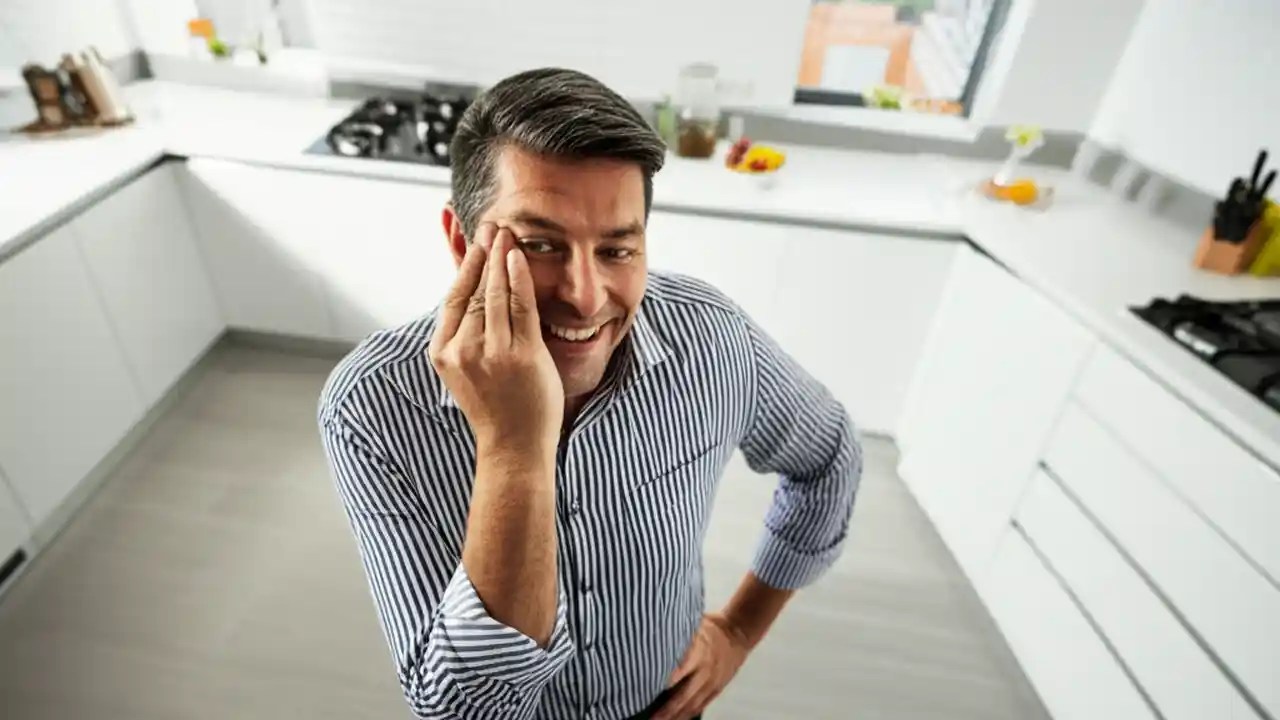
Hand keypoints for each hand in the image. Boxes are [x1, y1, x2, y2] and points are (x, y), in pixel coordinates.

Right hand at [428, 224, 562, 453]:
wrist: (514, 446)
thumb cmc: (495, 405)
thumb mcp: (468, 366)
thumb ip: (467, 328)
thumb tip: (465, 292)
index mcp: (443, 353)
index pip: (453, 296)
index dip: (464, 264)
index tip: (474, 239)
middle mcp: (463, 350)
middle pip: (473, 289)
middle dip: (483, 252)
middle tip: (492, 224)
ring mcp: (492, 353)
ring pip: (495, 293)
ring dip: (501, 257)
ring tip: (507, 233)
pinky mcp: (521, 355)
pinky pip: (520, 306)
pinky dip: (518, 278)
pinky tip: (518, 258)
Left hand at [655, 613, 750, 719]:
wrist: (737, 634)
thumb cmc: (711, 628)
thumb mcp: (693, 624)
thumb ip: (676, 635)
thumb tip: (651, 637)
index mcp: (699, 651)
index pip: (681, 668)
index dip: (667, 679)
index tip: (648, 688)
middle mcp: (705, 670)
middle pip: (684, 694)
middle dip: (666, 709)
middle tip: (650, 717)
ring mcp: (711, 683)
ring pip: (691, 704)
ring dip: (675, 716)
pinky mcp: (716, 690)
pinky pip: (701, 706)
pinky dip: (688, 714)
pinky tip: (676, 719)